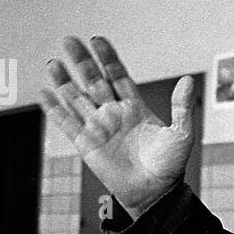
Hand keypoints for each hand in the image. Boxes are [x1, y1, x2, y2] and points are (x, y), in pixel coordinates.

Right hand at [39, 36, 194, 219]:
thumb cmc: (170, 165)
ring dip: (64, 82)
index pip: (117, 75)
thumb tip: (188, 80)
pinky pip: (67, 124)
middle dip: (81, 62)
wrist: (156, 193)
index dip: (107, 58)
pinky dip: (55, 110)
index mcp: (135, 107)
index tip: (97, 40)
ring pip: (77, 99)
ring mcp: (99, 128)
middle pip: (93, 81)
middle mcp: (114, 114)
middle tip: (68, 41)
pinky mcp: (87, 145)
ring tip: (53, 64)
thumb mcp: (181, 133)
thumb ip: (181, 106)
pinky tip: (44, 94)